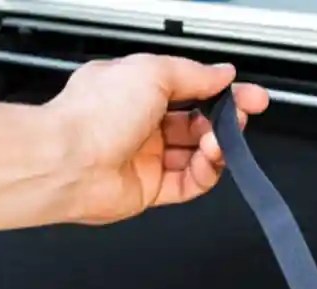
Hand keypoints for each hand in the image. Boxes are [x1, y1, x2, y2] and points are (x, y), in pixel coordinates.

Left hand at [45, 54, 269, 224]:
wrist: (67, 160)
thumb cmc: (94, 114)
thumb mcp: (152, 71)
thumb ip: (193, 73)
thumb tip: (222, 73)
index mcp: (137, 90)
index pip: (191, 89)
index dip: (222, 92)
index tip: (249, 96)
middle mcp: (140, 124)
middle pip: (197, 123)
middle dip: (224, 120)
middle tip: (240, 117)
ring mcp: (144, 158)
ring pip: (196, 154)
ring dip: (216, 146)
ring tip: (221, 141)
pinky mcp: (148, 189)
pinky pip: (189, 183)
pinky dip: (206, 172)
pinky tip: (212, 160)